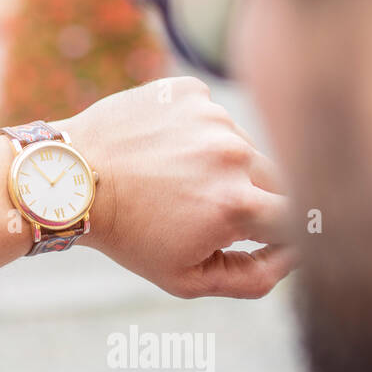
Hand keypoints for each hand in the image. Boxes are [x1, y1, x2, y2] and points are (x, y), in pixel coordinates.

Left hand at [59, 77, 294, 298]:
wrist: (70, 179)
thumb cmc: (127, 234)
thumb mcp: (187, 279)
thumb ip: (255, 278)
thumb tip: (297, 256)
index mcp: (236, 205)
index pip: (301, 219)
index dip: (286, 232)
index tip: (260, 234)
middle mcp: (232, 154)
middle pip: (276, 179)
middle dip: (250, 197)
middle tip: (201, 208)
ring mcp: (211, 117)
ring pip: (242, 145)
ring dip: (220, 164)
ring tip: (171, 178)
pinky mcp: (189, 92)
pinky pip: (211, 116)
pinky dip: (194, 133)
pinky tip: (160, 148)